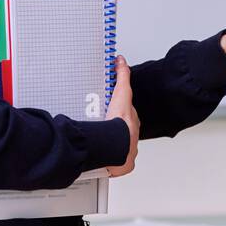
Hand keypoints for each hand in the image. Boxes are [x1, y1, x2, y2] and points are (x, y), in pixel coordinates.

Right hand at [104, 55, 138, 176]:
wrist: (118, 145)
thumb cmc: (120, 122)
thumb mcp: (122, 93)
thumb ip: (122, 76)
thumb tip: (121, 60)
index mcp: (130, 122)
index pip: (125, 115)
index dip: (117, 113)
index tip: (108, 114)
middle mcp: (130, 136)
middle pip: (120, 132)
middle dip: (111, 130)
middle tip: (98, 128)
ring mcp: (126, 151)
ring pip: (116, 149)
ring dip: (108, 147)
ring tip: (95, 146)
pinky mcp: (121, 165)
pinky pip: (114, 165)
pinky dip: (107, 163)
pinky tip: (98, 162)